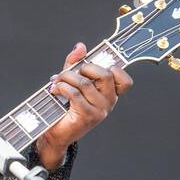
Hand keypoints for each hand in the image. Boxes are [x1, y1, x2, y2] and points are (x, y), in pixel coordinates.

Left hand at [37, 42, 132, 168]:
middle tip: (70, 72)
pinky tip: (54, 90)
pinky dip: (61, 87)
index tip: (94, 67)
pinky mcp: (87, 116)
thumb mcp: (72, 81)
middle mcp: (109, 103)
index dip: (114, 69)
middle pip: (106, 74)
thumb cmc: (64, 107)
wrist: (55, 133)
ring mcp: (100, 111)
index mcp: (110, 94)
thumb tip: (80, 46)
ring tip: (57, 81)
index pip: (125, 81)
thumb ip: (76, 63)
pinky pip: (74, 94)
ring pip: (85, 82)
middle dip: (84, 67)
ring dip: (66, 77)